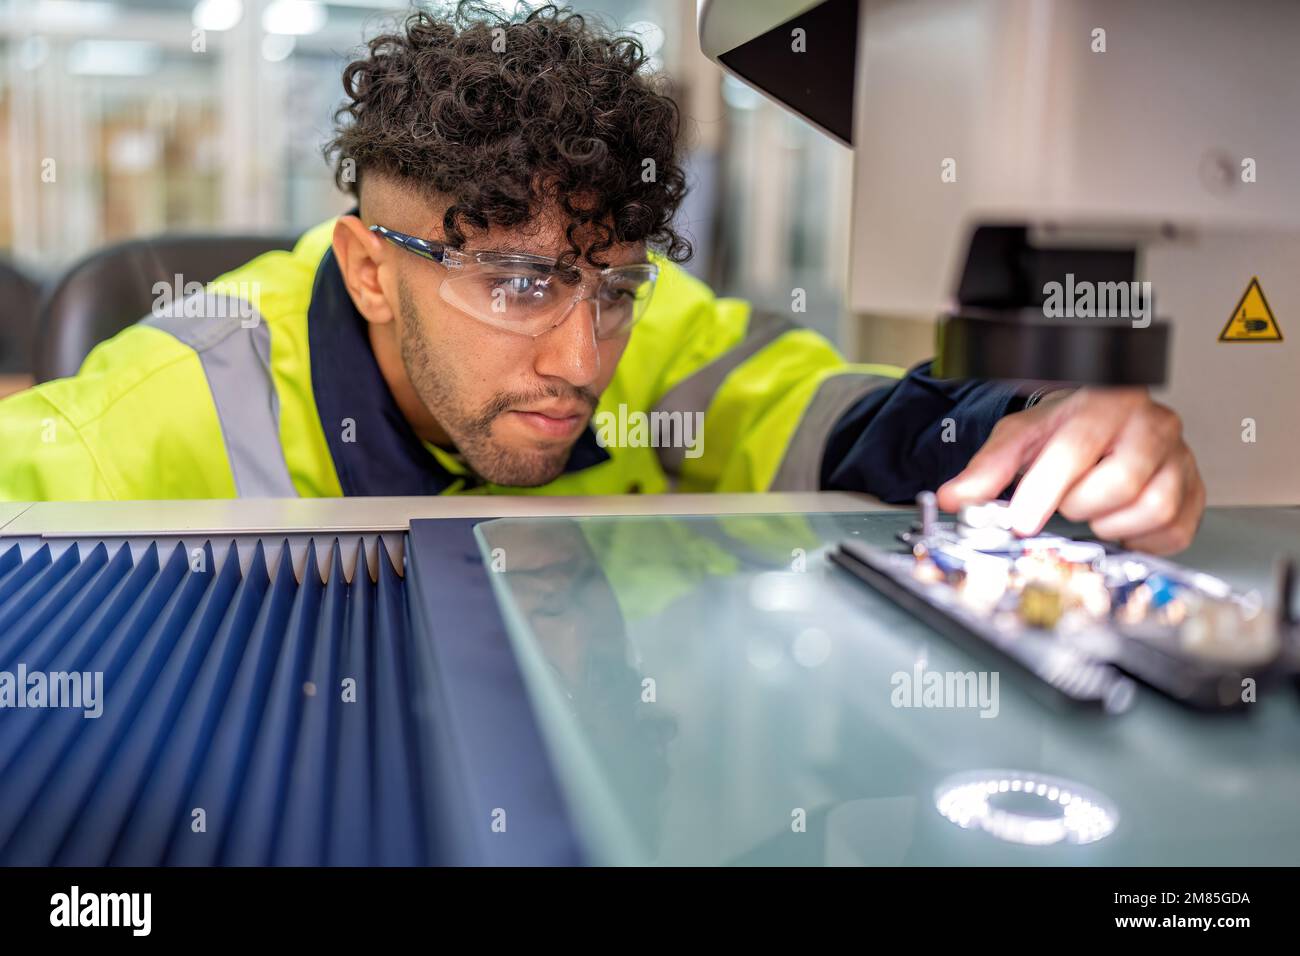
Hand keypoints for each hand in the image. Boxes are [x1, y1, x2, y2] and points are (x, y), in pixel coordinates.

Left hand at [936, 388, 1205, 553]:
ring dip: (1111, 522)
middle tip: (1065, 502)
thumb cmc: (1065, 428)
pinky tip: (1119, 521)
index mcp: (1107, 403)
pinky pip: (1176, 530)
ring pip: (1154, 507)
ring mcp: (1180, 456)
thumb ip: (987, 469)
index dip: (1045, 490)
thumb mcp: (1020, 438)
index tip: (1021, 521)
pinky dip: (1141, 537)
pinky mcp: (1195, 489)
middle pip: (1121, 483)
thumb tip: (955, 498)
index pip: (1076, 448)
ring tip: (1092, 508)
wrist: (1102, 420)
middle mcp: (1152, 425)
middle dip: (1080, 505)